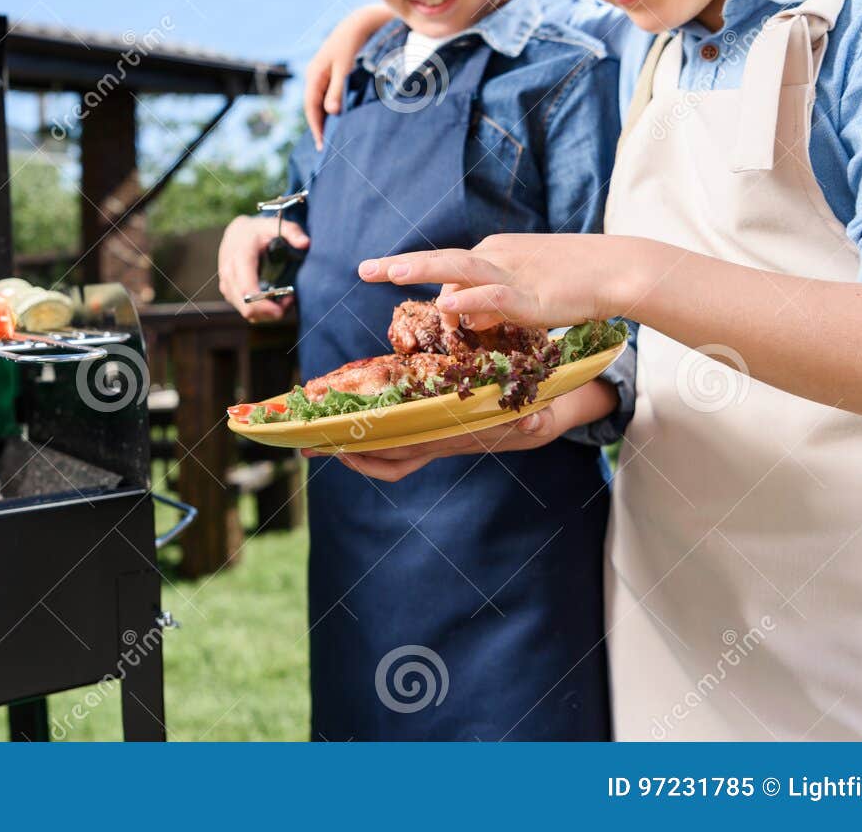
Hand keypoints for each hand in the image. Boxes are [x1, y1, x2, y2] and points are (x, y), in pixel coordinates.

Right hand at [218, 215, 308, 320]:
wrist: (236, 233)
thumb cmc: (259, 231)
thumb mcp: (275, 225)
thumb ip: (292, 231)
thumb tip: (306, 243)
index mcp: (240, 257)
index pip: (247, 290)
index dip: (264, 305)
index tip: (282, 309)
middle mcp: (229, 273)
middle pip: (246, 307)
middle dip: (270, 313)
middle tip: (290, 301)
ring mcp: (226, 285)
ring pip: (246, 312)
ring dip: (268, 313)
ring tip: (285, 298)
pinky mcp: (229, 293)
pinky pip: (245, 310)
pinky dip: (261, 312)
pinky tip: (274, 300)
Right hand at [305, 4, 387, 148]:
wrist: (360, 23)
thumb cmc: (353, 43)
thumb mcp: (345, 68)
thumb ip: (337, 90)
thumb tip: (330, 112)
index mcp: (314, 75)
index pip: (311, 107)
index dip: (315, 127)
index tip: (321, 144)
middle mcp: (316, 75)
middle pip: (314, 106)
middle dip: (319, 126)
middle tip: (326, 147)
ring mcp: (324, 74)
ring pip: (322, 101)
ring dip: (326, 118)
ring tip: (333, 137)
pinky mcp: (333, 73)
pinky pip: (329, 95)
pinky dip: (333, 108)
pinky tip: (340, 117)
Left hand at [308, 383, 614, 480]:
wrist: (558, 410)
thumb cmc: (548, 405)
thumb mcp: (548, 411)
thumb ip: (540, 417)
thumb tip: (534, 422)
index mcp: (458, 439)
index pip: (407, 453)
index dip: (370, 455)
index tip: (337, 447)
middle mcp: (442, 441)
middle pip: (385, 456)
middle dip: (345, 452)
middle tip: (304, 442)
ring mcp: (438, 436)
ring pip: (388, 451)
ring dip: (351, 446)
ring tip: (315, 436)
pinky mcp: (439, 425)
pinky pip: (401, 438)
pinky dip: (374, 433)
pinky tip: (355, 417)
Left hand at [358, 233, 647, 331]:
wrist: (620, 269)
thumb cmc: (578, 282)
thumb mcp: (526, 293)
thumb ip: (492, 304)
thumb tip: (463, 315)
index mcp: (496, 254)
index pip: (450, 268)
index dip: (422, 283)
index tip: (395, 290)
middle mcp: (498, 257)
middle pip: (442, 259)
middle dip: (401, 265)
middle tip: (364, 269)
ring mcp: (514, 273)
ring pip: (458, 267)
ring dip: (421, 269)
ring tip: (388, 273)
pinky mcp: (533, 295)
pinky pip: (494, 295)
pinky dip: (470, 299)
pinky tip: (446, 304)